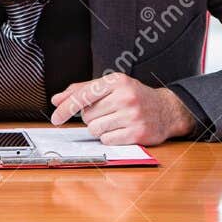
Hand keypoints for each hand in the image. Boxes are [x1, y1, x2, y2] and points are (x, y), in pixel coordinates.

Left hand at [50, 73, 195, 145]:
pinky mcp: (137, 133)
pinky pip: (107, 140)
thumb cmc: (134, 97)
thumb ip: (82, 90)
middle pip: (87, 115)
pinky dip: (109, 137)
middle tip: (107, 112)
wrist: (166, 110)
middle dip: (91, 117)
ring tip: (114, 121)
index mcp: (116, 81)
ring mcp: (132, 115)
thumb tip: (57, 100)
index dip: (66, 108)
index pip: (83, 95)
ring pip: (95, 129)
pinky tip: (121, 130)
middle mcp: (125, 96)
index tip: (55, 117)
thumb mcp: (111, 86)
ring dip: (99, 128)